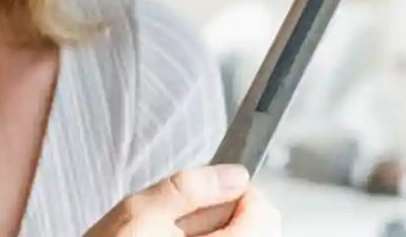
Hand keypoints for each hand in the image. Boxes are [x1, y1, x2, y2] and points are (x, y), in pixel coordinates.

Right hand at [84, 165, 280, 236]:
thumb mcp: (140, 211)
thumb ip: (189, 188)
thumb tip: (233, 175)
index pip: (264, 211)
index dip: (238, 191)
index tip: (213, 189)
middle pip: (260, 228)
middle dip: (227, 212)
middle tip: (185, 217)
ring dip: (218, 230)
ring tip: (177, 234)